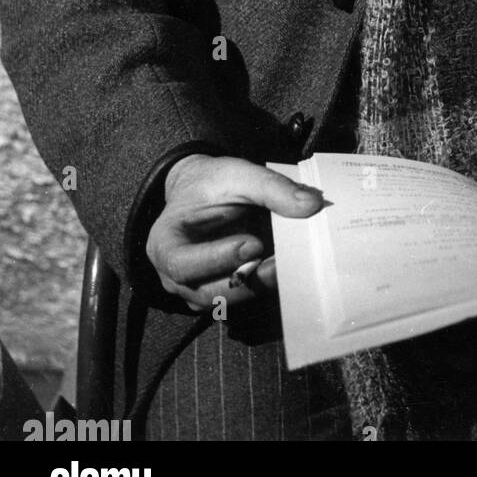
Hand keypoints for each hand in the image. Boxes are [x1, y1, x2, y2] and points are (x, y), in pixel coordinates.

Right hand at [145, 153, 323, 311]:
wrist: (204, 191)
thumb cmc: (213, 183)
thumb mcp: (238, 175)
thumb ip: (272, 188)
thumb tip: (311, 205)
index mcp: (165, 243)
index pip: (182, 263)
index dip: (217, 258)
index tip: (253, 244)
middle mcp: (174, 275)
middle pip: (206, 292)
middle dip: (246, 280)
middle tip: (279, 264)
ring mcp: (195, 289)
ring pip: (226, 301)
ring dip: (257, 286)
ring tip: (286, 266)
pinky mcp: (219, 293)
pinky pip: (239, 299)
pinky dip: (261, 287)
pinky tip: (283, 271)